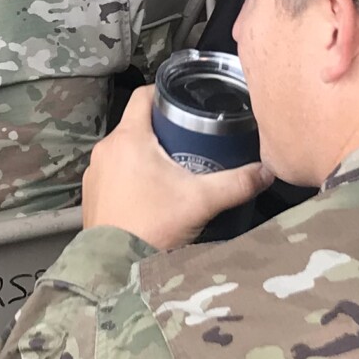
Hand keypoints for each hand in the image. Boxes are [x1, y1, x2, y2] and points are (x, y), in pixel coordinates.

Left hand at [82, 89, 269, 251]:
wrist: (116, 266)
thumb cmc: (152, 227)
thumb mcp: (201, 201)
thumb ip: (237, 183)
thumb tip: (266, 171)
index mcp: (129, 138)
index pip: (144, 96)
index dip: (165, 93)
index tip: (185, 101)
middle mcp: (106, 149)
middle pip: (136, 123)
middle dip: (162, 128)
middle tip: (190, 138)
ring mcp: (95, 172)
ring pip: (124, 149)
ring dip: (145, 153)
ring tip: (173, 166)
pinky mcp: (92, 194)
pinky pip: (113, 172)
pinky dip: (130, 174)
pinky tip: (150, 191)